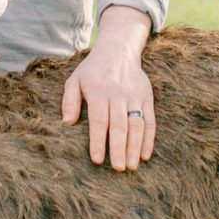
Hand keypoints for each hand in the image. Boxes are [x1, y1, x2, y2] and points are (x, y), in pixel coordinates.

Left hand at [61, 10, 154, 171]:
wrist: (118, 50)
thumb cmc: (92, 71)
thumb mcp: (74, 80)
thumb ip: (69, 101)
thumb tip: (67, 123)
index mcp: (99, 91)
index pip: (99, 120)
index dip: (98, 141)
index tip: (97, 160)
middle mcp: (118, 94)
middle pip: (120, 125)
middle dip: (119, 148)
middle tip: (118, 168)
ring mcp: (135, 96)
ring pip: (137, 124)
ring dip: (136, 147)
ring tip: (132, 165)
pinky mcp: (147, 97)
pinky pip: (151, 120)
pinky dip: (149, 138)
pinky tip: (146, 155)